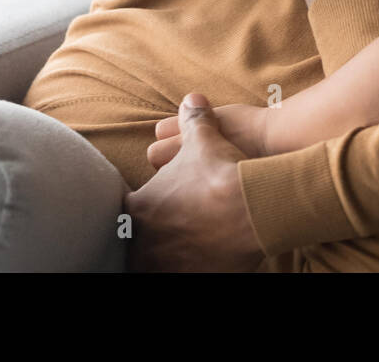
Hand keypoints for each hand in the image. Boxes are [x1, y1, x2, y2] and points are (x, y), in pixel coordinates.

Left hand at [125, 94, 264, 271]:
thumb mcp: (205, 139)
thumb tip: (192, 99)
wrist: (250, 207)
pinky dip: (190, 268)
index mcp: (140, 206)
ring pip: (156, 263)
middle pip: (139, 242)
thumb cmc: (221, 172)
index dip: (145, 208)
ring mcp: (163, 265)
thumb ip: (194, 120)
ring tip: (190, 248)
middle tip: (179, 229)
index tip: (162, 207)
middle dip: (156, 235)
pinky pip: (182, 275)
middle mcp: (144, 240)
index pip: (127, 212)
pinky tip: (205, 262)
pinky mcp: (188, 279)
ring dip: (169, 255)